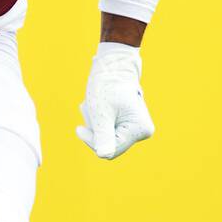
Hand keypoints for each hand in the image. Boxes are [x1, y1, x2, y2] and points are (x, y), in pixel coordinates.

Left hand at [76, 42, 154, 159]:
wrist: (114, 65)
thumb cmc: (106, 86)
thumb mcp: (100, 112)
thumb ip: (103, 135)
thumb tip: (104, 155)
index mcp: (140, 130)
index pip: (110, 151)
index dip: (92, 141)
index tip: (79, 128)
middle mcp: (143, 132)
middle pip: (109, 144)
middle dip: (95, 129)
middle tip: (90, 109)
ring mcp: (137, 128)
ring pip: (107, 137)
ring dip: (95, 123)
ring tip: (95, 105)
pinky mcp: (130, 124)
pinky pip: (109, 130)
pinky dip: (99, 120)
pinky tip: (98, 106)